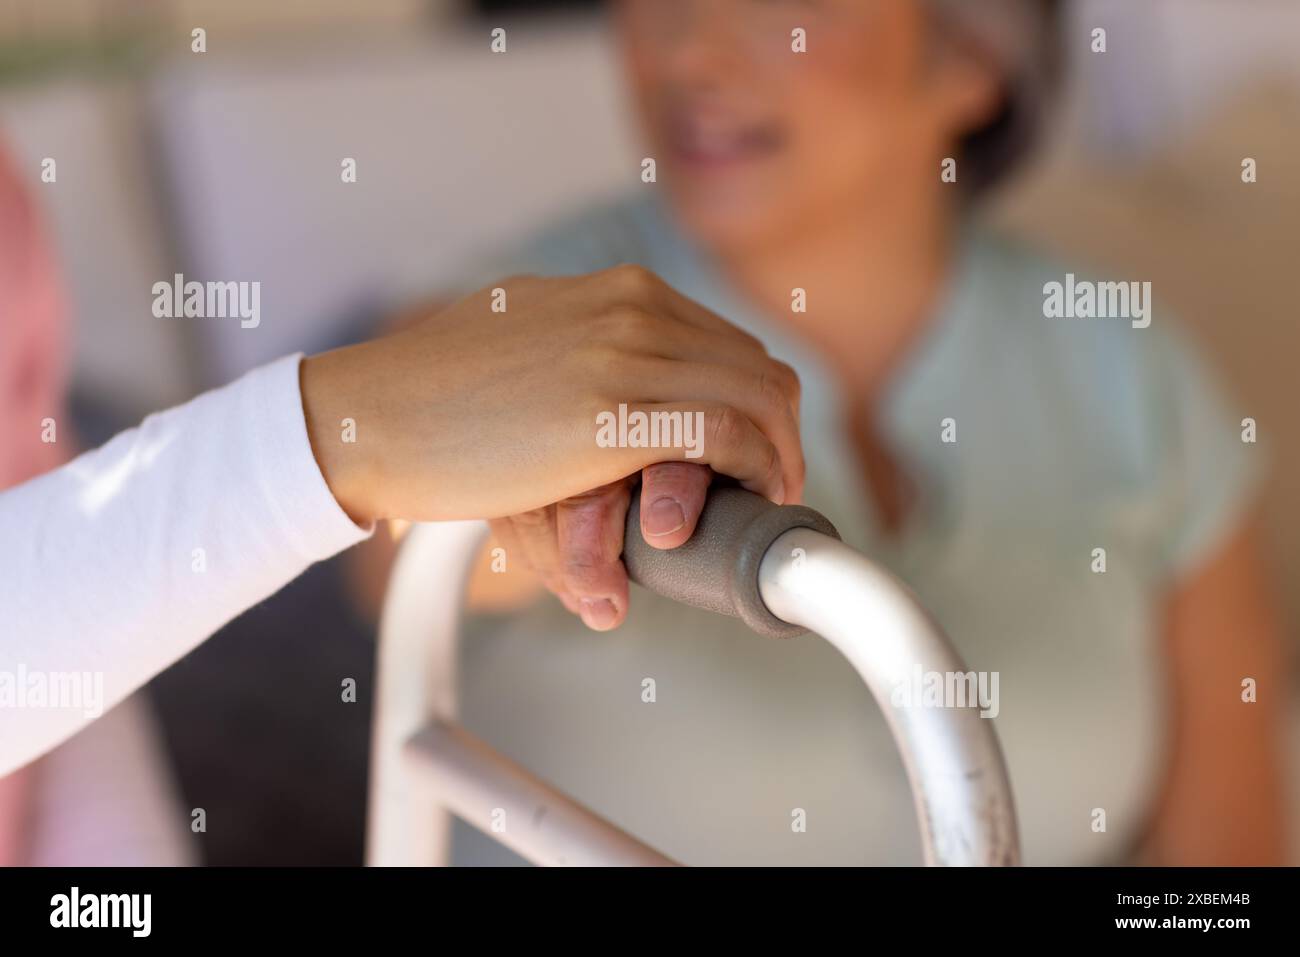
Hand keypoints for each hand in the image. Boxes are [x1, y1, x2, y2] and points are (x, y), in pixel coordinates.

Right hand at [301, 267, 803, 541]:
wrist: (369, 413)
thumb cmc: (436, 391)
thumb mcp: (527, 336)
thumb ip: (583, 344)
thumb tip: (616, 375)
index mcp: (618, 290)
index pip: (730, 342)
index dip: (758, 404)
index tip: (756, 451)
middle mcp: (632, 308)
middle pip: (758, 369)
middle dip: (779, 433)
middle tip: (773, 486)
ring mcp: (623, 355)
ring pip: (757, 398)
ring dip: (776, 456)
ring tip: (764, 502)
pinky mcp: (609, 415)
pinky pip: (724, 434)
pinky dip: (755, 468)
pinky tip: (747, 500)